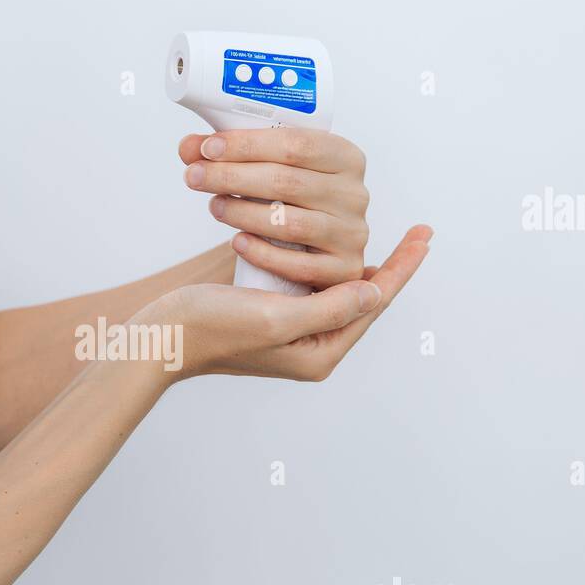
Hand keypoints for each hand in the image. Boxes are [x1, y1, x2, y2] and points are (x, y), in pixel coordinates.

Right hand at [135, 224, 432, 382]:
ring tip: (385, 233)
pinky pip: (311, 279)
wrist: (159, 332)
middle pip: (363, 295)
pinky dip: (324, 255)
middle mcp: (311, 343)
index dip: (401, 268)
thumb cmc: (207, 330)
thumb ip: (327, 310)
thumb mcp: (274, 320)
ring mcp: (292, 327)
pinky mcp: (272, 309)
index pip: (372, 304)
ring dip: (357, 257)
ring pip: (338, 285)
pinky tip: (334, 235)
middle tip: (419, 231)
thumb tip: (375, 294)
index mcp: (318, 353)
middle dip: (386, 263)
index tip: (425, 235)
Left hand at [179, 128, 369, 289]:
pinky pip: (299, 265)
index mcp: (345, 156)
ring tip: (214, 207)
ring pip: (290, 223)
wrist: (320, 249)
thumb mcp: (270, 171)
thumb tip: (188, 147)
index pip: (295, 143)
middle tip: (195, 176)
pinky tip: (237, 242)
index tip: (207, 149)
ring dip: (243, 214)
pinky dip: (264, 253)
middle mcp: (355, 194)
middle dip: (232, 177)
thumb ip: (231, 155)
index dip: (247, 145)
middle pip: (288, 181)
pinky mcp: (343, 270)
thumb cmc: (292, 202)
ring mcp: (352, 234)